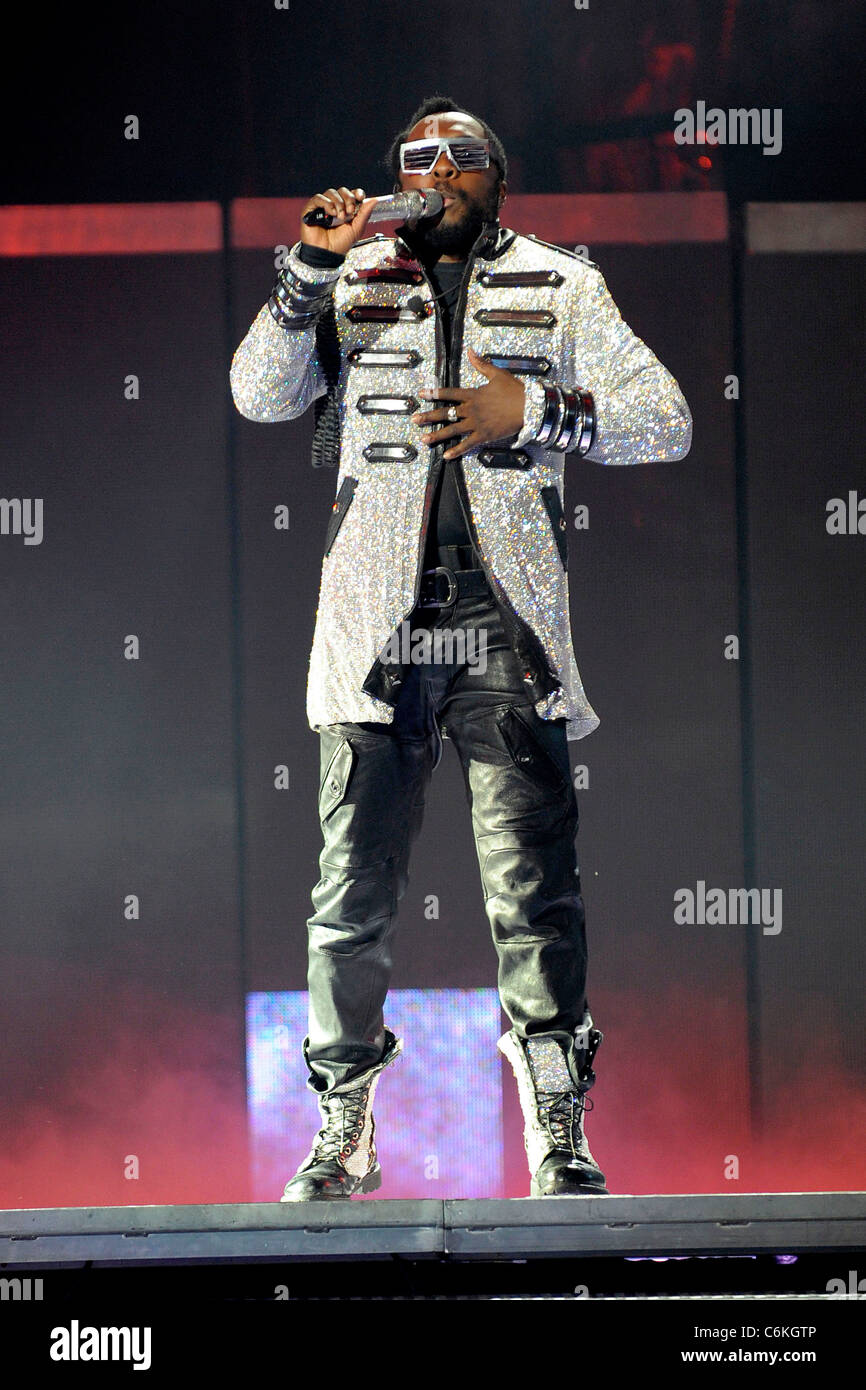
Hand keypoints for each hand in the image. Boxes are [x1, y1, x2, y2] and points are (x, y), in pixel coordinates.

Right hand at [300, 186, 374, 255]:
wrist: (327, 254)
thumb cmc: (340, 244)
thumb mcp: (357, 229)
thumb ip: (365, 214)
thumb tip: (375, 199)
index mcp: (346, 209)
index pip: (352, 193)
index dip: (356, 193)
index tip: (360, 198)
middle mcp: (334, 206)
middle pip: (342, 191)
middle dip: (349, 199)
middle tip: (350, 212)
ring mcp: (323, 206)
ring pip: (331, 192)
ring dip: (338, 203)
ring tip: (340, 217)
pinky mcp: (311, 209)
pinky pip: (318, 198)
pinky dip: (327, 203)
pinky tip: (331, 213)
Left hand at [411, 348, 525, 458]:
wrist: (529, 407)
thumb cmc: (514, 390)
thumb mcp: (497, 374)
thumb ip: (481, 364)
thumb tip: (470, 350)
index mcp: (473, 394)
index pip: (449, 393)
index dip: (434, 393)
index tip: (421, 394)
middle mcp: (471, 409)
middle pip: (446, 412)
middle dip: (428, 416)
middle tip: (414, 420)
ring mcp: (476, 423)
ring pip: (452, 429)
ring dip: (437, 435)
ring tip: (424, 439)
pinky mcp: (484, 435)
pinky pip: (468, 444)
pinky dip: (457, 450)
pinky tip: (446, 456)